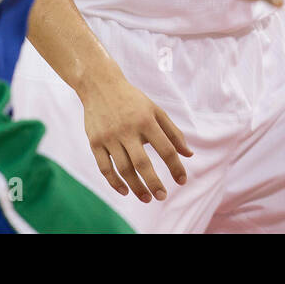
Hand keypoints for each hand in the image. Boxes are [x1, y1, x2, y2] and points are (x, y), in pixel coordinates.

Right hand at [77, 71, 192, 202]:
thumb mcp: (155, 110)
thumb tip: (189, 155)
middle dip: (154, 183)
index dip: (175, 167)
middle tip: (162, 196)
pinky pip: (104, 168)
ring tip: (147, 198)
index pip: (165, 149)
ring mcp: (109, 137)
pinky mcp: (95, 142)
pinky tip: (125, 191)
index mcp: (146, 121)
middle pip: (142, 163)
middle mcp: (127, 130)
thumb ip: (173, 133)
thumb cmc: (132, 100)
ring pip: (123, 169)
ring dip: (136, 187)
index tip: (182, 181)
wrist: (100, 85)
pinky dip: (114, 182)